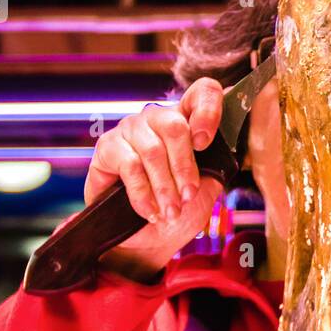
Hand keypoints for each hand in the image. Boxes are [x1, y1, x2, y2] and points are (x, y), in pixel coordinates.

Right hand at [84, 78, 226, 281]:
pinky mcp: (107, 147)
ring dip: (164, 187)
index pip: (203, 92)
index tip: (205, 144)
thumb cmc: (180, 209)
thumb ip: (217, 165)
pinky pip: (129, 165)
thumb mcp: (207, 188)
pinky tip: (150, 211)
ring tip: (171, 211)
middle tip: (188, 196)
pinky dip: (143, 194)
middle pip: (175, 126)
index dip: (208, 110)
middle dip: (185, 168)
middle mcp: (157, 118)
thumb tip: (223, 151)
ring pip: (153, 150)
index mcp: (188, 120)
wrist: (149, 239)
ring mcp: (131, 129)